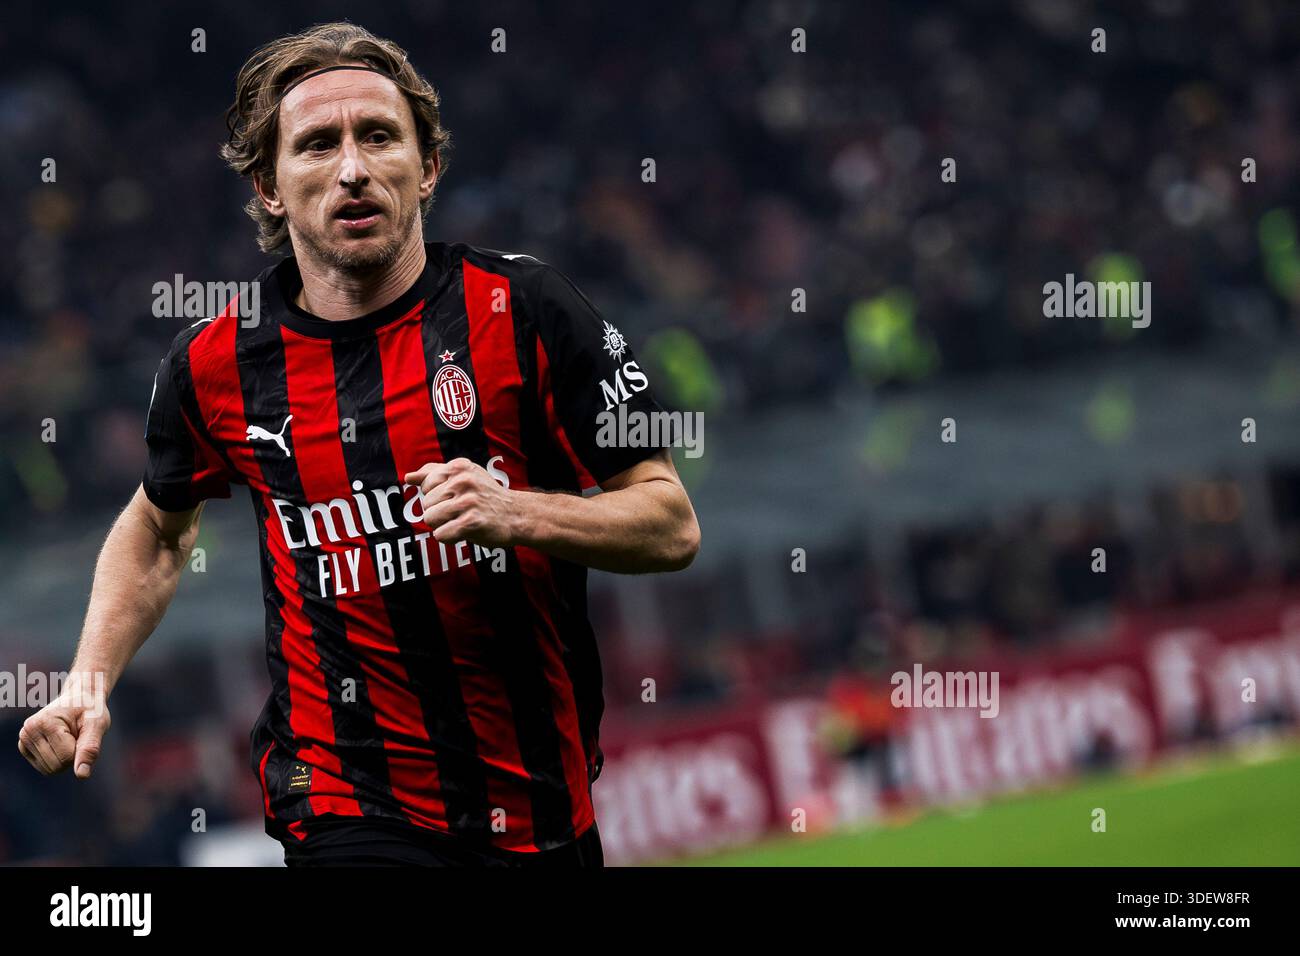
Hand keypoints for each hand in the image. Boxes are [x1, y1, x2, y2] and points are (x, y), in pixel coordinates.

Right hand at [18, 672, 110, 778]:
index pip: (66, 757)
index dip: (80, 750)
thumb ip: (90, 749)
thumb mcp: (97, 725)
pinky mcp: (24, 747)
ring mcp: (23, 739)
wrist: (80, 697)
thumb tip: (82, 775)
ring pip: (49, 770)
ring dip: (64, 758)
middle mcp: (28, 731)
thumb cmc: (91, 710)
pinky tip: (59, 742)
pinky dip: (56, 759)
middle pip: (55, 767)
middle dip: (72, 755)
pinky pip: (44, 768)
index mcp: (45, 723)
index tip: (81, 731)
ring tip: (68, 737)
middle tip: (76, 735)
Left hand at [404, 458, 518, 547]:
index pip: (425, 485)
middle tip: (462, 512)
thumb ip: (434, 473)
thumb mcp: (465, 476)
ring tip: (462, 521)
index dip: (437, 496)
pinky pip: (440, 535)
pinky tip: (465, 531)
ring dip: (444, 525)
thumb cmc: (487, 496)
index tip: (456, 498)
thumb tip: (408, 477)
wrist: (517, 515)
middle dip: (439, 512)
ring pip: (430, 519)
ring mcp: (468, 502)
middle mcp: (463, 481)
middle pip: (425, 504)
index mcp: (459, 467)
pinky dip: (450, 537)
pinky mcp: (472, 523)